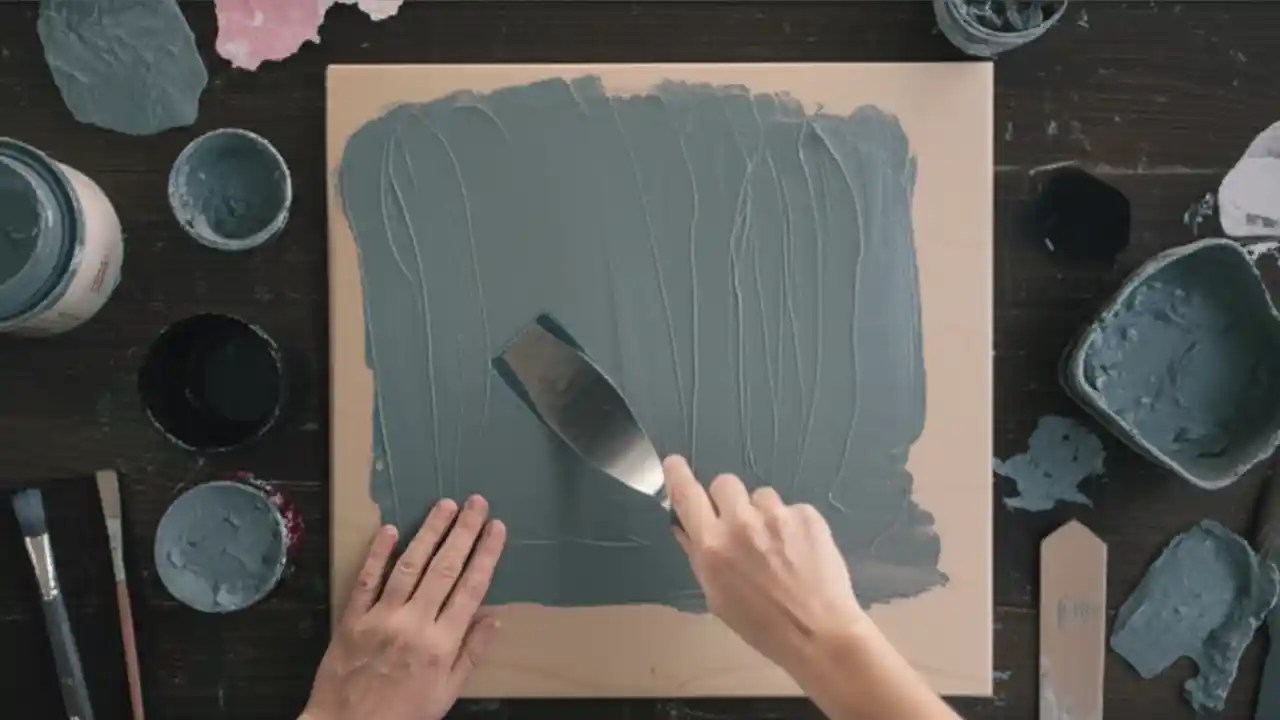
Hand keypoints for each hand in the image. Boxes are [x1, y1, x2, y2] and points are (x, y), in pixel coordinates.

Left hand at [302, 496, 506, 719]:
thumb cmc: (403, 714)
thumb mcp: (447, 694)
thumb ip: (471, 655)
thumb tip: (494, 618)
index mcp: (442, 643)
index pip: (471, 588)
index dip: (486, 554)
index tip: (497, 528)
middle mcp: (415, 623)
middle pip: (444, 568)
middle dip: (463, 532)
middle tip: (476, 502)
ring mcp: (382, 617)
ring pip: (409, 565)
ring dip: (429, 532)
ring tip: (444, 505)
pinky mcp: (353, 618)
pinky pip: (367, 580)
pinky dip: (378, 553)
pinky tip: (390, 529)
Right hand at [664, 455, 866, 672]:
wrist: (819, 633)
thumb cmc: (762, 624)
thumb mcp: (717, 596)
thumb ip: (700, 555)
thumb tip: (685, 526)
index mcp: (712, 546)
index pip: (685, 494)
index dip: (676, 474)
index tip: (674, 462)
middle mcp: (740, 523)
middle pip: (724, 483)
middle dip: (728, 499)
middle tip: (740, 524)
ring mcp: (777, 516)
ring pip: (761, 496)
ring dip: (763, 515)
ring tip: (778, 548)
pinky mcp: (807, 515)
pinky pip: (791, 509)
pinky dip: (792, 526)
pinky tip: (800, 552)